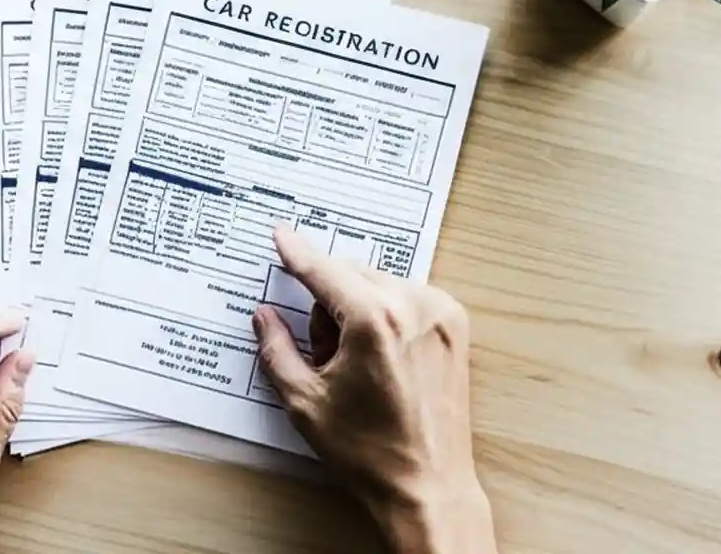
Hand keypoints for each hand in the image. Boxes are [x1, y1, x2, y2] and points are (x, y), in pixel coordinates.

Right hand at [253, 226, 496, 553]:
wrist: (429, 485)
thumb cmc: (370, 452)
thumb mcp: (305, 402)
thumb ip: (277, 350)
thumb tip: (265, 317)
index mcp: (375, 320)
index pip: (323, 271)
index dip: (297, 253)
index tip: (282, 234)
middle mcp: (413, 306)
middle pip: (351, 274)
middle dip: (328, 304)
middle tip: (323, 356)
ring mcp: (440, 313)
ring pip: (379, 284)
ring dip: (357, 309)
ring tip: (355, 365)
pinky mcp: (455, 325)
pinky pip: (406, 299)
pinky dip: (386, 315)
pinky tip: (382, 359)